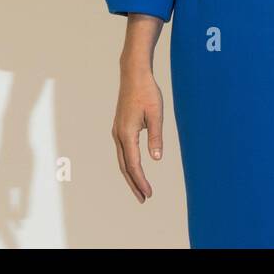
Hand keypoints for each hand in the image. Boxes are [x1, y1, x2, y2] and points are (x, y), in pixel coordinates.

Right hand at [112, 65, 164, 202]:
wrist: (134, 74)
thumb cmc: (147, 92)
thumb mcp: (156, 114)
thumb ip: (156, 137)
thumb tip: (156, 159)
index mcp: (127, 133)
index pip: (133, 164)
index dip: (141, 181)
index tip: (149, 194)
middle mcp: (119, 134)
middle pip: (125, 166)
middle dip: (134, 183)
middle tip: (144, 199)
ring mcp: (117, 131)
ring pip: (122, 159)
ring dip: (130, 175)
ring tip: (140, 188)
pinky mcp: (120, 127)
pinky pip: (123, 151)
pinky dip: (128, 163)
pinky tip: (135, 168)